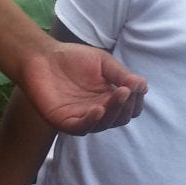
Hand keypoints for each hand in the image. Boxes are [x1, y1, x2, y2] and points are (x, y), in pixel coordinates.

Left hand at [20, 41, 146, 134]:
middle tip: (127, 91)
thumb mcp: (103, 62)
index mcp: (108, 98)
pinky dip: (92, 120)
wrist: (42, 57)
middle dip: (126, 106)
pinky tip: (99, 109)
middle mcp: (97, 111)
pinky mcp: (64, 121)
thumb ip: (121, 75)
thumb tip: (143, 86)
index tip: (137, 86)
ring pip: (104, 124)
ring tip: (119, 95)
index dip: (136, 100)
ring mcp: (81, 118)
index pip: (129, 108)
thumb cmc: (72, 58)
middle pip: (120, 118)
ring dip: (114, 111)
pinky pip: (81, 127)